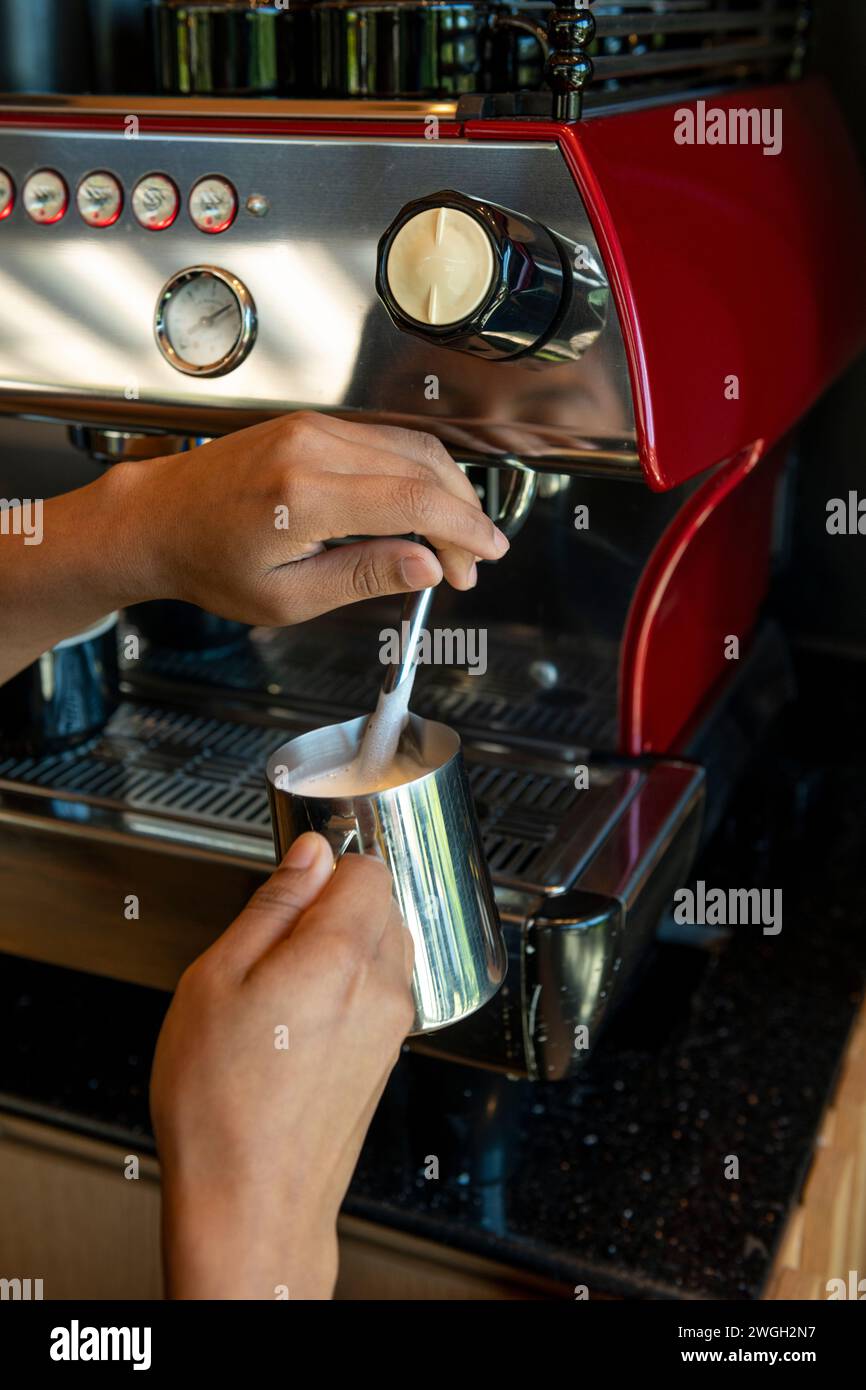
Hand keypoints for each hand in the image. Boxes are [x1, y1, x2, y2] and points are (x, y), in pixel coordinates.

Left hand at [110, 412, 508, 625]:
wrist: (157, 520)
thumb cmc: (208, 563)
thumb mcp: (286, 598)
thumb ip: (363, 578)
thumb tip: (427, 566)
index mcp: (303, 496)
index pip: (414, 500)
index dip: (464, 529)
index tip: (486, 556)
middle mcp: (311, 448)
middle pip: (423, 467)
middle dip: (461, 516)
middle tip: (470, 564)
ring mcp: (311, 428)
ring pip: (410, 447)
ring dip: (444, 492)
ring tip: (450, 543)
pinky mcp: (311, 425)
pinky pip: (384, 441)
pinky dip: (416, 473)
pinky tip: (421, 511)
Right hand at [150, 832, 413, 1299]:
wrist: (250, 1203)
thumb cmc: (222, 1105)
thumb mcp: (217, 979)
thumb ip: (273, 905)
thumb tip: (308, 855)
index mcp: (343, 954)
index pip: (366, 866)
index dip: (321, 870)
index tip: (287, 892)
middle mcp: (383, 985)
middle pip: (380, 905)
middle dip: (331, 909)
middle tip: (269, 950)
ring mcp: (392, 1025)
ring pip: (383, 948)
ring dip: (339, 951)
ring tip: (278, 994)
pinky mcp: (388, 1057)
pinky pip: (378, 994)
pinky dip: (346, 992)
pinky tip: (294, 1028)